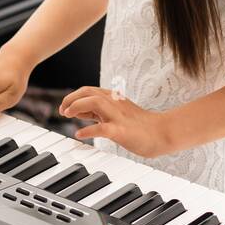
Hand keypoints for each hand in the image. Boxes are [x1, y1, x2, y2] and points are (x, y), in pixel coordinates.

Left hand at [59, 86, 173, 158]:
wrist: (162, 133)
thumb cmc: (140, 126)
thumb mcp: (116, 114)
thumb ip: (98, 111)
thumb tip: (78, 111)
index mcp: (114, 99)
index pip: (89, 90)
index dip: (73, 97)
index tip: (64, 107)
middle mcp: (115, 104)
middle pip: (89, 92)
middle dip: (71, 98)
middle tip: (62, 110)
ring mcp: (118, 116)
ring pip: (95, 102)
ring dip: (77, 107)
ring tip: (67, 115)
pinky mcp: (122, 130)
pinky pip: (102, 128)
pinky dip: (88, 130)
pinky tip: (79, 134)